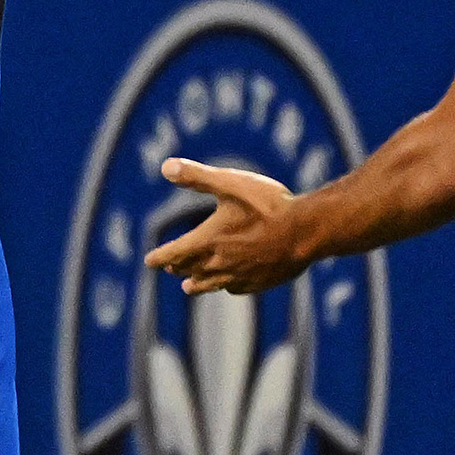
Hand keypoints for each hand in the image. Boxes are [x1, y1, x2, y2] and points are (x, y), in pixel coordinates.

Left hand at [145, 159, 305, 294]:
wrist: (306, 231)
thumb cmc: (268, 205)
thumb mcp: (230, 183)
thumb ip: (197, 177)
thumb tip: (165, 166)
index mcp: (208, 240)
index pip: (174, 253)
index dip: (159, 257)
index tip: (148, 261)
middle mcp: (219, 262)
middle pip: (191, 268)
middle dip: (178, 267)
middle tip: (169, 266)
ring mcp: (239, 275)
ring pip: (210, 284)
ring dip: (196, 283)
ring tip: (187, 286)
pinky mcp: (258, 282)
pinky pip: (235, 288)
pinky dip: (226, 286)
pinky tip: (228, 285)